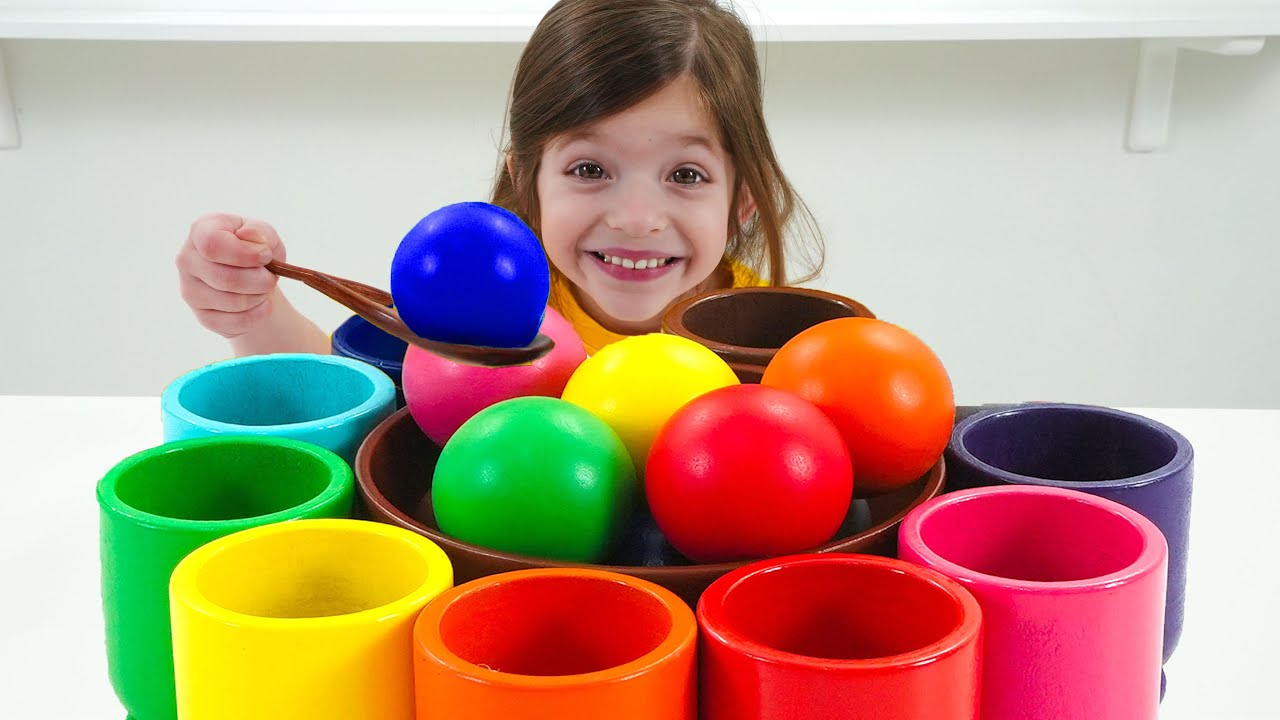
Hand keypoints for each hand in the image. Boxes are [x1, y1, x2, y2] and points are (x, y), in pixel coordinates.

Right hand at [177, 213, 284, 338]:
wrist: (254, 278)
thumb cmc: (256, 250)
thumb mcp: (264, 235)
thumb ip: (260, 232)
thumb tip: (248, 236)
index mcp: (201, 231)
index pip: (213, 244)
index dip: (244, 254)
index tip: (266, 256)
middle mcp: (187, 260)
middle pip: (224, 278)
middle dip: (260, 280)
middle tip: (271, 278)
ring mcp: (190, 290)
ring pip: (232, 303)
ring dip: (260, 297)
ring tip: (264, 289)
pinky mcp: (202, 317)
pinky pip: (234, 323)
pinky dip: (258, 315)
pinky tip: (261, 304)